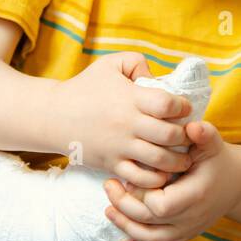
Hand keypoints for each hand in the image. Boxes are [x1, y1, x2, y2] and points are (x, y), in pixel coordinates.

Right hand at [46, 51, 192, 188]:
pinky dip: (155, 178)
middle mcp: (127, 124)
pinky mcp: (111, 164)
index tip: (183, 108)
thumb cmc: (84, 88)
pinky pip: (140, 178)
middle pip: (170, 135)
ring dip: (178, 161)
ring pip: (160, 161)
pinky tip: (160, 172)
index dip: (183, 106)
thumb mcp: (110, 64)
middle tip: (187, 135)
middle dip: (185, 136)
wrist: (53, 115)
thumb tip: (159, 79)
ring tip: (182, 158)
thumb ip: (138, 62)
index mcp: (129, 98)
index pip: (169, 104)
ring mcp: (119, 147)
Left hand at [102, 121, 240, 240]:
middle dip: (124, 207)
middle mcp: (190, 218)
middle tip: (109, 185)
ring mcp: (186, 230)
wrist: (236, 184)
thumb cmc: (218, 160)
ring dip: (126, 227)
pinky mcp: (183, 236)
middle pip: (149, 224)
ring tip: (108, 210)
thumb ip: (204, 134)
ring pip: (151, 240)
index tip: (131, 176)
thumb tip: (192, 127)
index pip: (160, 206)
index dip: (141, 194)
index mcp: (195, 195)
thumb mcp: (212, 144)